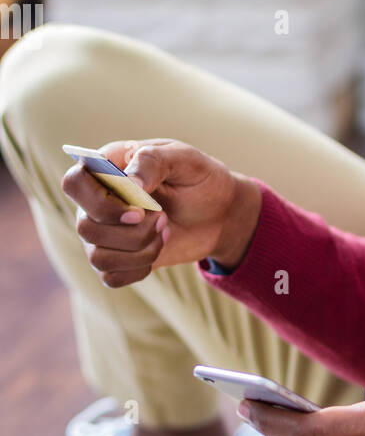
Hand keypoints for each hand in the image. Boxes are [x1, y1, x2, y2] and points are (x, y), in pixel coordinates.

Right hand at [62, 138, 262, 287]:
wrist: (219, 213)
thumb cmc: (199, 179)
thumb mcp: (184, 159)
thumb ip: (153, 162)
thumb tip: (129, 184)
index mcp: (106, 168)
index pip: (74, 183)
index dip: (100, 203)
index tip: (139, 209)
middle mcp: (95, 201)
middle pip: (84, 227)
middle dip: (131, 231)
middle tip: (163, 217)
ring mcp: (102, 232)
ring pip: (97, 257)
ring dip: (140, 250)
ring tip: (165, 230)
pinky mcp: (116, 258)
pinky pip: (110, 276)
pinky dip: (139, 268)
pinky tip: (158, 249)